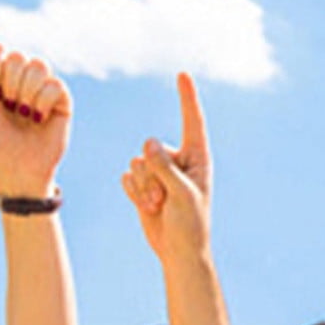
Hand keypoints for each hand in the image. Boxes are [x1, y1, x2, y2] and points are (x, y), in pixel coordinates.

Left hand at [0, 39, 69, 198]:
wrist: (17, 167)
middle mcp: (22, 77)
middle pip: (17, 57)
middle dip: (8, 84)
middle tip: (7, 106)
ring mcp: (43, 86)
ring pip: (38, 66)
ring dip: (25, 93)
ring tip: (23, 113)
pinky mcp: (63, 98)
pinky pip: (54, 84)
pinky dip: (42, 103)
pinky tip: (39, 118)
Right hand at [122, 73, 212, 260]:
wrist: (177, 250)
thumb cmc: (190, 223)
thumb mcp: (182, 195)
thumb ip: (166, 168)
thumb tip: (149, 142)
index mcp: (197, 157)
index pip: (192, 121)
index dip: (187, 97)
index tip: (183, 74)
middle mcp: (178, 159)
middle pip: (150, 148)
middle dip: (152, 175)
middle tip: (165, 199)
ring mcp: (159, 170)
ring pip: (136, 162)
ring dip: (143, 187)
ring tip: (158, 205)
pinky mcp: (143, 183)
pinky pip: (127, 176)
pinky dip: (134, 192)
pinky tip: (147, 206)